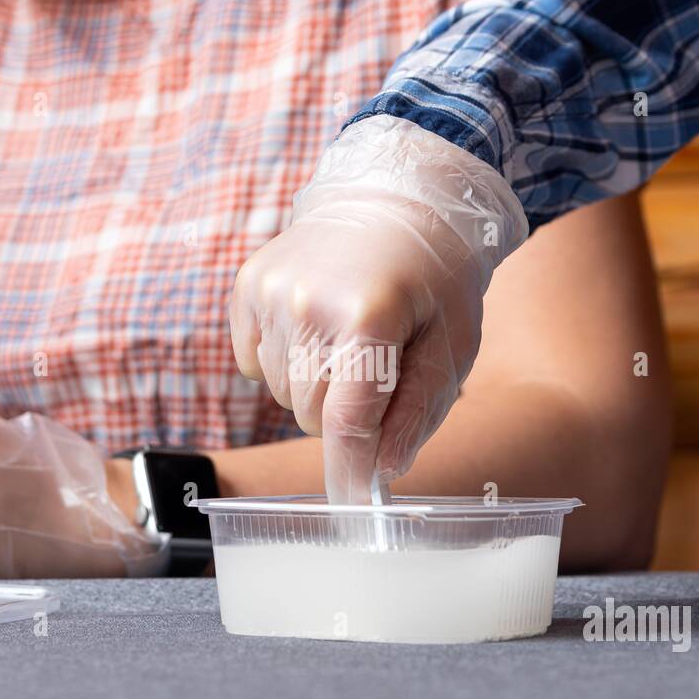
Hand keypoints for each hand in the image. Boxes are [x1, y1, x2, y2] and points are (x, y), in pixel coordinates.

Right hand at [230, 116, 527, 502]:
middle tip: (375, 371)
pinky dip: (283, 360)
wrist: (395, 197)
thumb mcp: (451, 345)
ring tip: (348, 338)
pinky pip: (254, 364)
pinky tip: (316, 327)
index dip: (351, 469)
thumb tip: (383, 469)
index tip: (356, 501)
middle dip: (343, 413)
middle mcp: (309, 304)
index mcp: (369, 317)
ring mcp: (271, 292)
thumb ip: (417, 410)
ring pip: (281, 393)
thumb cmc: (435, 278)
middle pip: (310, 415)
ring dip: (314, 385)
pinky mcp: (247, 286)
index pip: (345, 422)